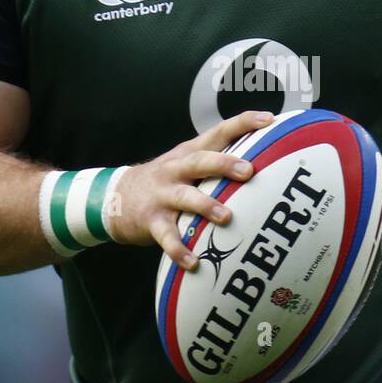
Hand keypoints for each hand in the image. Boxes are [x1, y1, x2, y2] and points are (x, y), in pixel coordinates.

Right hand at [108, 110, 274, 268]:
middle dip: (223, 164)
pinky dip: (179, 250)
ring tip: (226, 217)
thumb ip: (215, 161)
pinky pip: (167, 237)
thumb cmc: (164, 182)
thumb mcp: (185, 164)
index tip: (268, 119)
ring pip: (185, 197)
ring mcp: (162, 195)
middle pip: (199, 161)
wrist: (113, 198)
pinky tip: (194, 262)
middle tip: (248, 171)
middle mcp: (175, 170)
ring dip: (205, 206)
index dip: (242, 123)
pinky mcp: (151, 220)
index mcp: (188, 153)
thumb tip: (262, 161)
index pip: (218, 132)